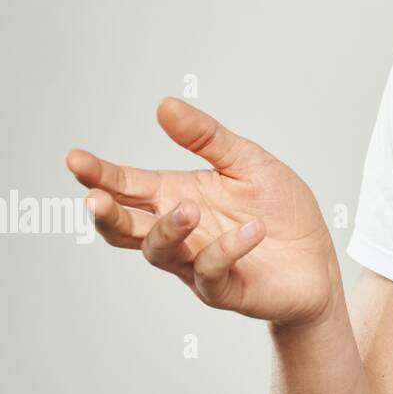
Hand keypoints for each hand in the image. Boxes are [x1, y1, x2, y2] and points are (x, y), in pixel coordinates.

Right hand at [66, 97, 339, 326]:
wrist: (318, 260)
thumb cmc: (280, 210)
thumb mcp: (248, 162)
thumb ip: (207, 137)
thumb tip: (165, 105)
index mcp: (178, 195)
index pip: (128, 185)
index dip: (99, 174)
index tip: (74, 158)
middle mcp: (180, 231)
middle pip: (124, 226)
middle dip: (106, 212)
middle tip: (95, 197)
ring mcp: (196, 262)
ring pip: (159, 252)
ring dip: (168, 228)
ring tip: (189, 208)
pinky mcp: (224, 288)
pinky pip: (212, 271)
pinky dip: (229, 248)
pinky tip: (252, 229)